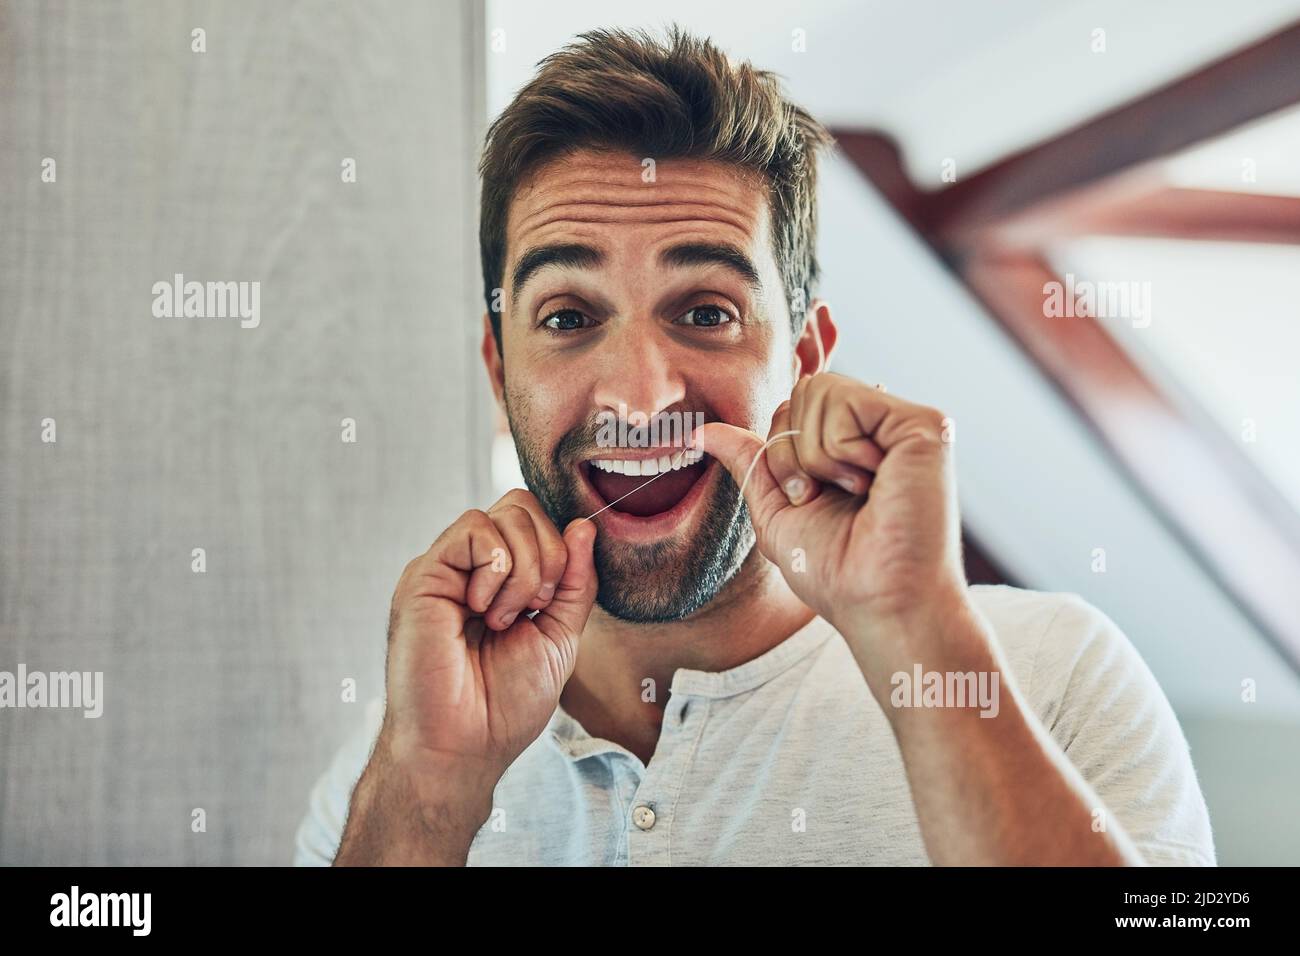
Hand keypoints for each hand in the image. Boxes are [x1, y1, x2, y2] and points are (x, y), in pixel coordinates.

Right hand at [381, 490, 597, 787]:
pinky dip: (496, 566)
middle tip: (534, 608)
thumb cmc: (505, 704)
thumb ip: (575, 582)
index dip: (560, 549)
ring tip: (506, 618)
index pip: (536, 521)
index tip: (550, 604)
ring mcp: (446, 568)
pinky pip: (474, 529)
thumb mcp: (559, 635)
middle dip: (549, 554)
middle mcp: (470, 568)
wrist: (464, 745)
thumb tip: (585, 525)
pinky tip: (484, 609)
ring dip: (525, 567)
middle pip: (522, 505)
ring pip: (504, 512)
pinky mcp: (424, 575)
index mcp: (499, 579)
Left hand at [697, 372, 966, 634]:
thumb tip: (700, 430)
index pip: (793, 406)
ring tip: (856, 494)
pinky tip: (872, 485)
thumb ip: (748, 462)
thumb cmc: (836, 571)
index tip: (809, 499)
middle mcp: (882, 428)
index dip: (783, 453)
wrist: (877, 603)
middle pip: (803, 391)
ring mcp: (905, 423)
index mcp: (855, 444)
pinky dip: (839, 449)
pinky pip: (845, 399)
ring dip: (816, 456)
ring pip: (820, 389)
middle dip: (793, 452)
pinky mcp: (925, 424)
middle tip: (826, 497)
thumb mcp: (776, 511)